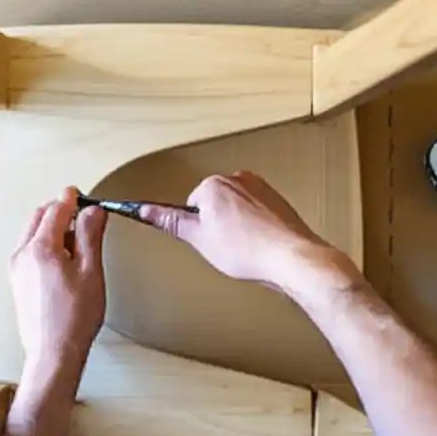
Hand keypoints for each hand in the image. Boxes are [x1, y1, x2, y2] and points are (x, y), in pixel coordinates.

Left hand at [10, 187, 107, 389]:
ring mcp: (17, 269)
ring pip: (32, 233)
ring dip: (52, 227)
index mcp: (41, 248)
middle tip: (82, 214)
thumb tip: (92, 211)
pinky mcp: (18, 282)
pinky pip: (29, 250)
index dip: (72, 199)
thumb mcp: (91, 271)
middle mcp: (23, 255)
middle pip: (39, 218)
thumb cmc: (74, 317)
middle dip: (60, 210)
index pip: (56, 210)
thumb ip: (90, 236)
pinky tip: (62, 259)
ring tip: (76, 240)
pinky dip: (44, 244)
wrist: (54, 352)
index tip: (83, 196)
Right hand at [139, 172, 357, 296]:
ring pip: (236, 209)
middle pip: (214, 204)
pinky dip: (255, 227)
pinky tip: (259, 244)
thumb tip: (146, 211)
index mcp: (213, 184)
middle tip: (226, 246)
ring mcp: (259, 187)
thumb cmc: (248, 250)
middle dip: (217, 225)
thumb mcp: (199, 239)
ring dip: (237, 226)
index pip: (192, 206)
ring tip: (245, 247)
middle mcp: (237, 179)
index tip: (208, 240)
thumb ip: (170, 222)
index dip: (199, 229)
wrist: (290, 256)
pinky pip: (256, 213)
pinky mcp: (276, 199)